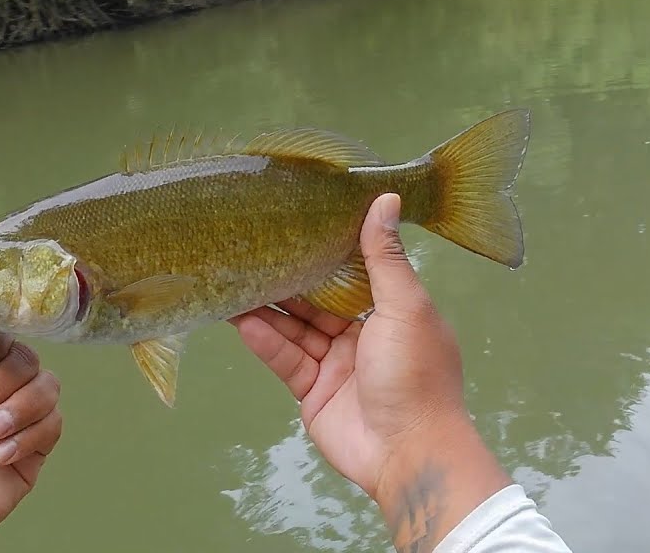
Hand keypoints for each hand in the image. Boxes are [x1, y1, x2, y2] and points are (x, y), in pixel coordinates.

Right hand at [231, 193, 509, 552]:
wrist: (409, 452)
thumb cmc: (416, 375)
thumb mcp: (404, 306)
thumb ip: (385, 256)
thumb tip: (385, 198)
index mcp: (392, 313)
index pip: (352, 274)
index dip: (325, 252)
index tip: (294, 225)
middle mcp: (363, 337)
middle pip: (317, 301)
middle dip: (287, 279)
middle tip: (250, 250)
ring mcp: (336, 365)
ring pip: (295, 328)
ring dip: (266, 308)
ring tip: (233, 281)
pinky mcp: (313, 392)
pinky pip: (285, 359)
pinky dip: (265, 340)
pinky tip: (241, 321)